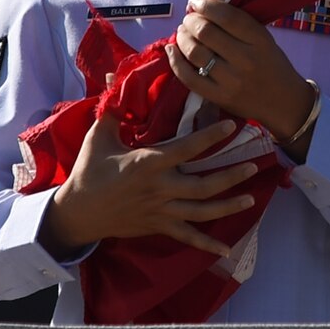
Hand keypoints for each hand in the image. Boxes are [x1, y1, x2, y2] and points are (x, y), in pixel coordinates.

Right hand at [39, 115, 256, 259]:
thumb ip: (114, 110)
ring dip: (227, 206)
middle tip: (253, 165)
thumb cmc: (90, 171)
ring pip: (201, 211)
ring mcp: (160, 211)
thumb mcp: (99, 137)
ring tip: (251, 199)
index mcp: (148, 163)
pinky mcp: (158, 226)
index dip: (210, 137)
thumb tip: (114, 77)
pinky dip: (207, 245)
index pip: (186, 148)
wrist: (76, 213)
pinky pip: (186, 237)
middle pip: (202, 185)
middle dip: (230, 176)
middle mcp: (159, 189)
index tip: (232, 126)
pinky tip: (226, 251)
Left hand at [170, 0, 316, 152]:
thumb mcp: (265, 40)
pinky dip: (175, 61)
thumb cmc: (273, 64)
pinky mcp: (218, 97)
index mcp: (260, 40)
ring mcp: (230, 80)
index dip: (206, 5)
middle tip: (189, 19)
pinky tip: (172, 50)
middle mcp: (245, 59)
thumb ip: (240, 26)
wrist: (283, 102)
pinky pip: (188, 77)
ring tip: (182, 32)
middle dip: (191, 21)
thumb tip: (204, 9)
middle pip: (206, 33)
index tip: (196, 1)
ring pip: (194, 53)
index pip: (227, 16)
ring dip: (182, 37)